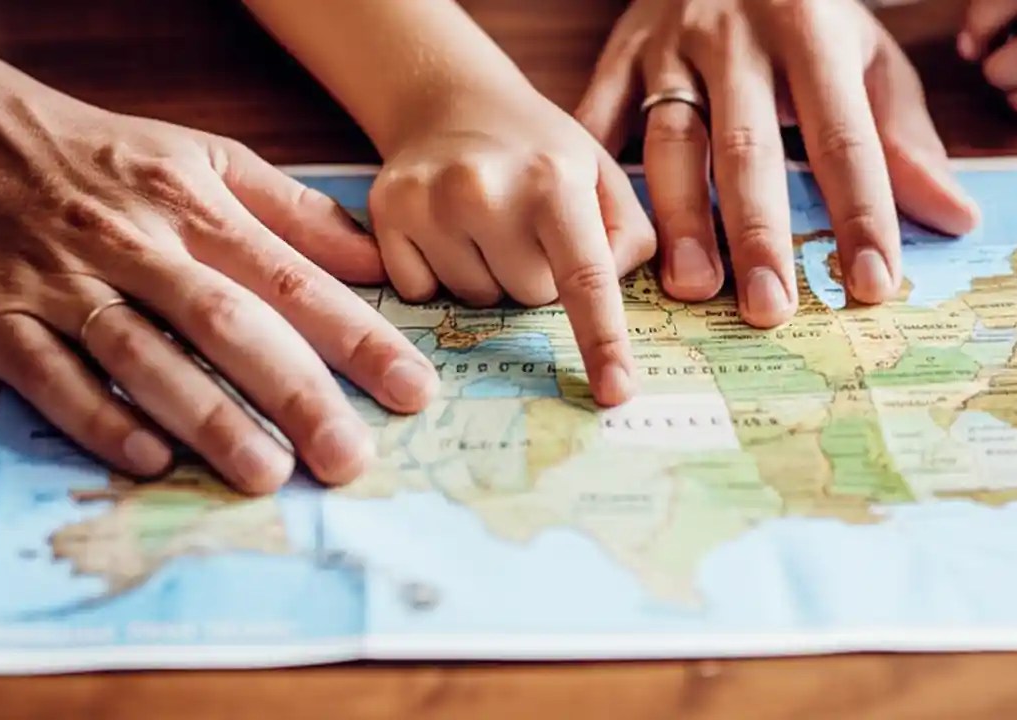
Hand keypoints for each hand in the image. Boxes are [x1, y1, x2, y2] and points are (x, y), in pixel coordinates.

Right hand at [0, 54, 438, 493]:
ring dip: (207, 416)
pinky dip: (99, 417)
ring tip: (267, 472)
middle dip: (296, 393)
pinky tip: (152, 458)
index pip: (294, 281)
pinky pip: (51, 376)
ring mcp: (63, 284)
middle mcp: (136, 245)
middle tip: (349, 456)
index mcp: (195, 206)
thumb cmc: (106, 157)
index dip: (359, 338)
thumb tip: (377, 262)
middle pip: (228, 323)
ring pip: (144, 355)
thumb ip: (294, 213)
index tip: (414, 389)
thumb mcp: (205, 158)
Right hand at [368, 80, 654, 406]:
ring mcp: (429, 202)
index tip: (614, 392)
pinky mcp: (388, 212)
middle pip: (529, 298)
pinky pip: (423, 293)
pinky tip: (446, 229)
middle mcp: (486, 189)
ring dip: (489, 275)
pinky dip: (439, 274)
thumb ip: (628, 239)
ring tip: (486, 223)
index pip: (585, 278)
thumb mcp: (603, 176)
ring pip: (476, 301)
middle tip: (526, 226)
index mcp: (554, 180)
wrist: (453, 100)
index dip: (603, 341)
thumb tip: (610, 298)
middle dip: (538, 275)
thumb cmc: (540, 151)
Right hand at [575, 0, 978, 321]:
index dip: (860, 213)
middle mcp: (735, 37)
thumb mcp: (867, 55)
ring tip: (691, 284)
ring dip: (680, 217)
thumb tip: (955, 219)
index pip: (844, 137)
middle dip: (759, 232)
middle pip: (748, 145)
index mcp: (811, 31)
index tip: (870, 284)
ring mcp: (668, 46)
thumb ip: (904, 137)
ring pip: (669, 139)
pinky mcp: (619, 56)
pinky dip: (598, 179)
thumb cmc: (806, 14)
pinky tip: (607, 237)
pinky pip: (600, 121)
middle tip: (769, 308)